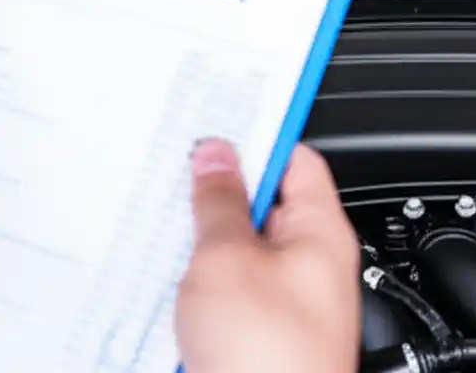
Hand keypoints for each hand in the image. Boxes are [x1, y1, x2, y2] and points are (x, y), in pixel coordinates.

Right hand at [176, 139, 359, 372]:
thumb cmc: (268, 360)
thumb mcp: (227, 261)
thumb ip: (220, 204)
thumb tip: (217, 155)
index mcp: (320, 233)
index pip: (297, 161)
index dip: (256, 139)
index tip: (214, 127)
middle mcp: (308, 267)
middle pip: (261, 209)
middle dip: (214, 196)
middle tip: (170, 179)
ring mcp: (283, 306)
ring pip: (235, 256)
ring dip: (198, 246)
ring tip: (155, 233)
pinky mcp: (256, 341)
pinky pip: (224, 299)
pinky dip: (194, 290)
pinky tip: (159, 289)